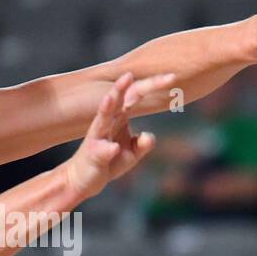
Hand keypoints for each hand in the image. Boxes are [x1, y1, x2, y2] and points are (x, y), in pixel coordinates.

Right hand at [63, 71, 163, 199]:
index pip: (135, 95)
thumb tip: (149, 135)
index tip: (172, 77)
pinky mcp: (92, 155)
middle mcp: (106, 121)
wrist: (84, 180)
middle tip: (138, 75)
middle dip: (127, 86)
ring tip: (112, 97)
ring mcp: (97, 137)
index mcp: (119, 116)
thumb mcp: (132, 153)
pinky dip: (106, 150)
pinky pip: (101, 151)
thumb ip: (144, 144)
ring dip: (106, 107)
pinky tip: (113, 149)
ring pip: (102, 118)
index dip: (152, 85)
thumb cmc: (110, 161)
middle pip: (118, 99)